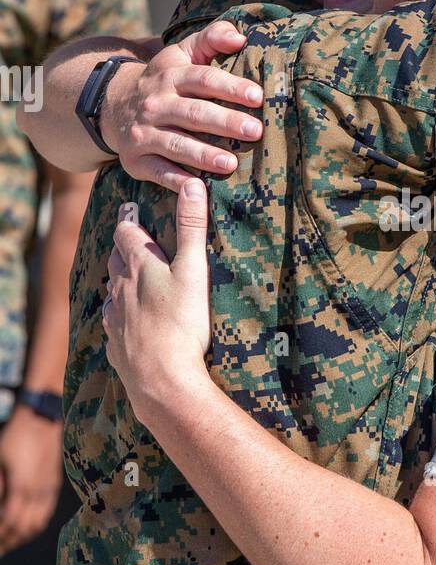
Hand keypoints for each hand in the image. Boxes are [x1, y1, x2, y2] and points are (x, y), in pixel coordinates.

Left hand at [0, 405, 62, 554]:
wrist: (43, 417)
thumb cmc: (16, 436)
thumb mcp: (0, 461)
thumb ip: (0, 487)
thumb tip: (1, 511)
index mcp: (22, 487)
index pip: (9, 523)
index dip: (0, 535)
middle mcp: (38, 492)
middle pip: (24, 528)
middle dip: (8, 542)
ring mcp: (48, 488)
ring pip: (37, 523)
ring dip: (22, 537)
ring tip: (9, 543)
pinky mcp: (53, 484)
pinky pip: (45, 513)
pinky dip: (34, 526)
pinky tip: (26, 528)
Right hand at [101, 21, 263, 190]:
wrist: (112, 105)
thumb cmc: (163, 81)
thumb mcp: (180, 54)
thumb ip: (211, 39)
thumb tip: (240, 36)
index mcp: (170, 76)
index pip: (203, 78)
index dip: (230, 87)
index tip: (257, 96)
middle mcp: (155, 104)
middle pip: (193, 113)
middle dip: (225, 122)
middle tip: (255, 131)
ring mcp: (143, 133)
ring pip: (175, 144)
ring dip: (203, 154)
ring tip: (230, 163)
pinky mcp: (136, 160)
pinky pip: (158, 171)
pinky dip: (176, 180)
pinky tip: (198, 188)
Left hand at [103, 180, 211, 419]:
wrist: (161, 379)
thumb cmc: (182, 323)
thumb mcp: (193, 270)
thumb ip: (192, 228)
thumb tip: (193, 185)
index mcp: (139, 267)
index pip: (127, 233)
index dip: (128, 219)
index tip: (129, 208)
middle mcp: (120, 289)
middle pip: (116, 261)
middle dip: (122, 248)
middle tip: (128, 239)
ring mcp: (116, 319)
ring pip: (112, 292)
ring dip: (118, 282)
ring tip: (126, 279)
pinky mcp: (117, 346)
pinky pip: (113, 325)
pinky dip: (118, 316)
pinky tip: (124, 322)